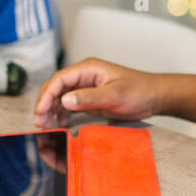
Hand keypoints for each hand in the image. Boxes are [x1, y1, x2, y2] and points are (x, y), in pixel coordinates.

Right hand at [33, 57, 162, 127]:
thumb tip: (64, 101)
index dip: (46, 95)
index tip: (40, 112)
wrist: (155, 97)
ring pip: (60, 97)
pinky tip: (61, 124)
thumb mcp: (114, 95)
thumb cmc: (139, 91)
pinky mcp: (90, 99)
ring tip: (46, 126)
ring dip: (51, 110)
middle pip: (56, 88)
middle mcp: (84, 76)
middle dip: (45, 104)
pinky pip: (70, 105)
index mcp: (88, 69)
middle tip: (40, 123)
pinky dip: (62, 114)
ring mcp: (86, 87)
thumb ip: (89, 98)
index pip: (59, 79)